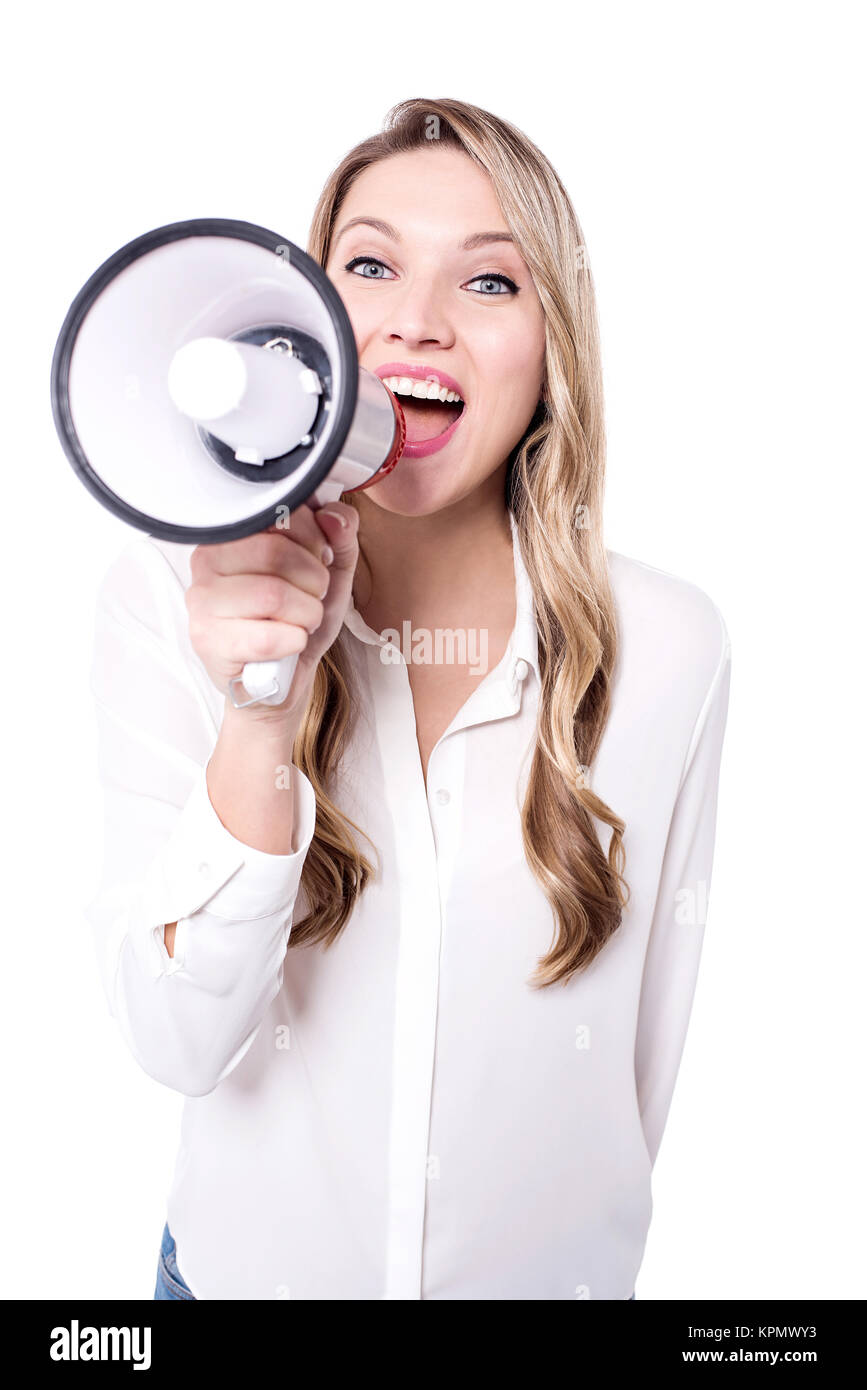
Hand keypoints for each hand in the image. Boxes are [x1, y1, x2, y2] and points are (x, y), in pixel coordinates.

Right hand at [186, 501, 360, 723]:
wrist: (280, 677)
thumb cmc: (296, 618)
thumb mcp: (330, 571)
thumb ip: (340, 535)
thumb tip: (332, 515)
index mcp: (234, 531)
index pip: (280, 514)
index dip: (315, 541)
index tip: (316, 561)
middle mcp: (207, 559)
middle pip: (275, 553)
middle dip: (314, 582)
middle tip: (312, 597)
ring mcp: (202, 601)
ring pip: (272, 595)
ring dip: (306, 614)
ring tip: (302, 622)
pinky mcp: (208, 640)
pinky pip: (267, 637)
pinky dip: (294, 642)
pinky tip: (289, 643)